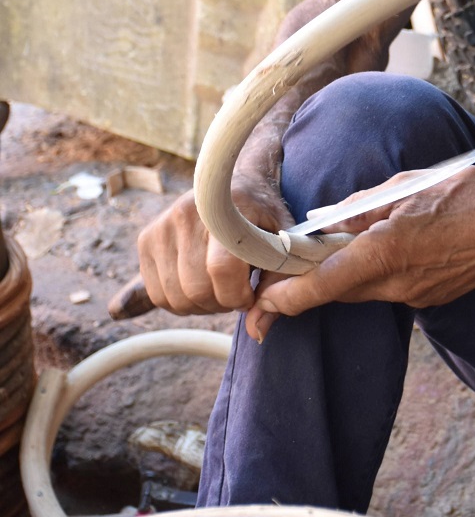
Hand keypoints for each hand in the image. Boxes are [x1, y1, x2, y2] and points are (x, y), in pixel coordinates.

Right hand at [137, 181, 291, 316]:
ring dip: (201, 306)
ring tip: (220, 288)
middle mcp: (186, 213)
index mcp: (225, 209)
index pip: (221, 268)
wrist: (236, 185)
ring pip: (174, 296)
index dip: (238, 294)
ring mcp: (162, 225)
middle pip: (195, 288)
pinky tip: (200, 286)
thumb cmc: (266, 218)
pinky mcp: (147, 239)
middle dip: (221, 303)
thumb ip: (278, 286)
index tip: (251, 294)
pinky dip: (180, 303)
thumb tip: (256, 332)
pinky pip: (157, 294)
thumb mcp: (285, 244)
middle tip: (237, 293)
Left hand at [245, 166, 474, 339]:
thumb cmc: (470, 197)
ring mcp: (413, 297)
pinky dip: (371, 275)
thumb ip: (359, 205)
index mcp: (384, 251)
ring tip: (335, 248)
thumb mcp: (406, 186)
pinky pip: (384, 291)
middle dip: (303, 285)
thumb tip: (323, 220)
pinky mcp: (427, 300)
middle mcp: (395, 283)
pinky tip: (383, 249)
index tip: (258, 302)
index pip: (317, 287)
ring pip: (357, 293)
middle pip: (332, 293)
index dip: (281, 299)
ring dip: (338, 277)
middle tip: (280, 270)